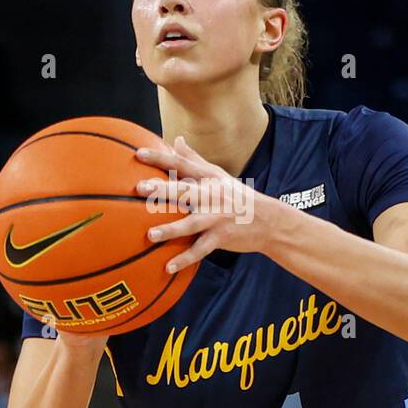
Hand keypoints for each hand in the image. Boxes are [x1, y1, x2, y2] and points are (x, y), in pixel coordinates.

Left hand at [134, 136, 283, 273]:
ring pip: (191, 223)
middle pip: (184, 191)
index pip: (182, 164)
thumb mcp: (218, 175)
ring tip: (150, 235)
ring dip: (170, 230)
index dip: (160, 158)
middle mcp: (212, 195)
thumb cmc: (237, 196)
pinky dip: (184, 259)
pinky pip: (200, 250)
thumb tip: (176, 140)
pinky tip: (167, 267)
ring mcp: (217, 217)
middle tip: (140, 188)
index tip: (139, 153)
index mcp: (208, 178)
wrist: (269, 221)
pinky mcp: (222, 237)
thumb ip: (194, 159)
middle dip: (162, 190)